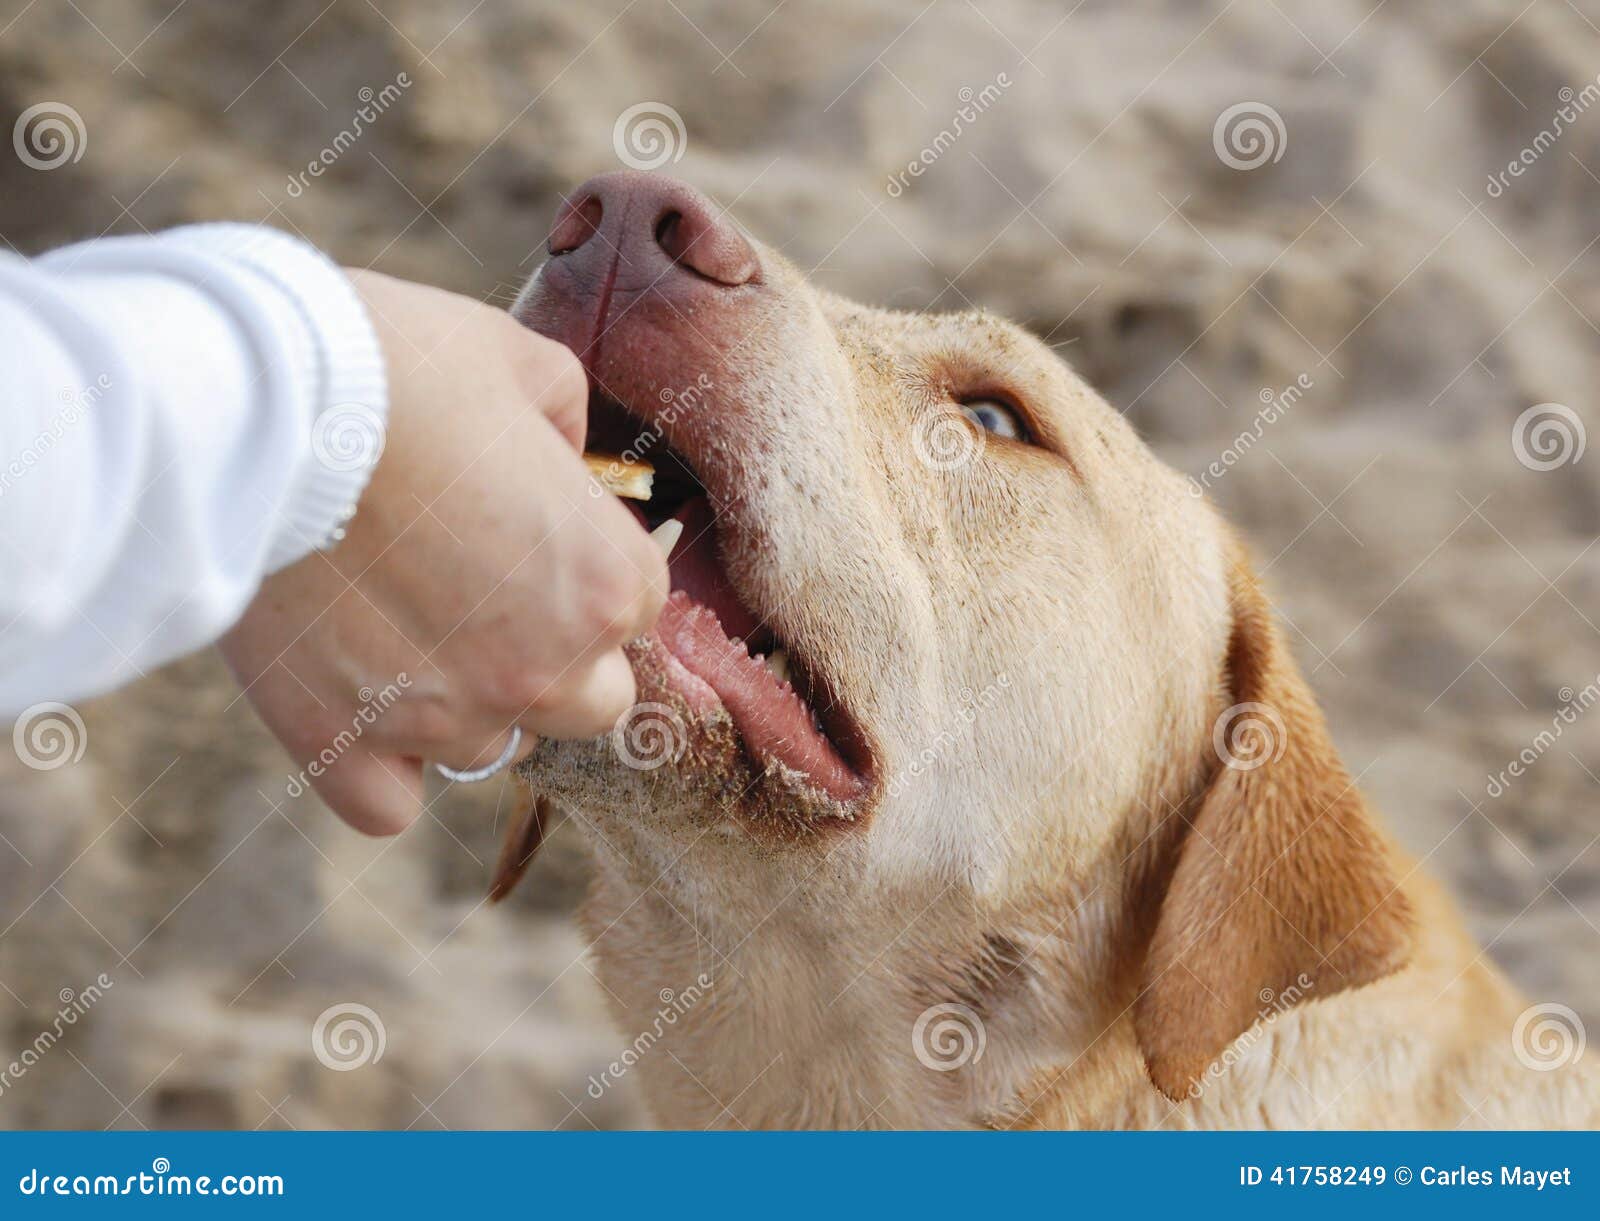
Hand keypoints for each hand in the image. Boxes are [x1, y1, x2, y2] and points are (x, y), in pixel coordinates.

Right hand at [220, 270, 665, 834]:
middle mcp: (545, 669)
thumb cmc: (400, 368)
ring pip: (489, 746)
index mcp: (605, 583)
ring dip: (461, 701)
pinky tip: (358, 709)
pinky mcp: (346, 746)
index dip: (581, 569)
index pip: (636, 610)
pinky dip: (378, 769)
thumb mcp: (522, 361)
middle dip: (552, 657)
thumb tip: (570, 458)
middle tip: (478, 593)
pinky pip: (388, 806)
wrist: (256, 403)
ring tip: (394, 624)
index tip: (524, 535)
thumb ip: (570, 424)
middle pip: (593, 702)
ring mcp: (446, 718)